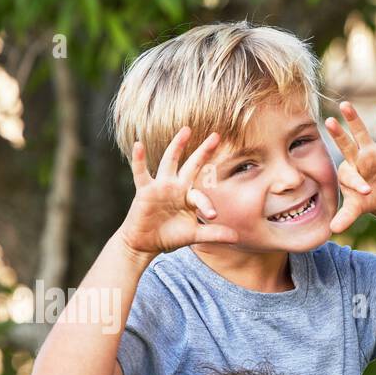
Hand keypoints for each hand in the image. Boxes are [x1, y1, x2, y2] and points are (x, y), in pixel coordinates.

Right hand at [119, 126, 238, 255]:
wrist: (145, 244)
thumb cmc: (169, 236)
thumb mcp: (194, 235)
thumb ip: (214, 234)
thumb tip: (237, 237)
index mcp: (188, 197)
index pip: (201, 196)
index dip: (207, 205)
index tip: (212, 216)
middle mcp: (176, 187)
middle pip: (192, 165)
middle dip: (204, 151)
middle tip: (217, 135)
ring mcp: (160, 186)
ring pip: (169, 161)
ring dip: (177, 145)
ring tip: (186, 130)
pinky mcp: (145, 190)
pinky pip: (141, 172)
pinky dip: (138, 159)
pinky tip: (138, 144)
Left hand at [325, 101, 375, 233]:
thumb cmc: (367, 200)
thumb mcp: (357, 208)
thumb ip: (345, 217)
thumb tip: (332, 230)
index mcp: (348, 173)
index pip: (351, 176)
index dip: (358, 183)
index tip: (367, 190)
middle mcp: (357, 158)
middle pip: (345, 145)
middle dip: (338, 135)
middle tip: (328, 122)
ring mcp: (371, 152)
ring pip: (361, 133)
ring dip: (354, 119)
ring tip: (345, 105)